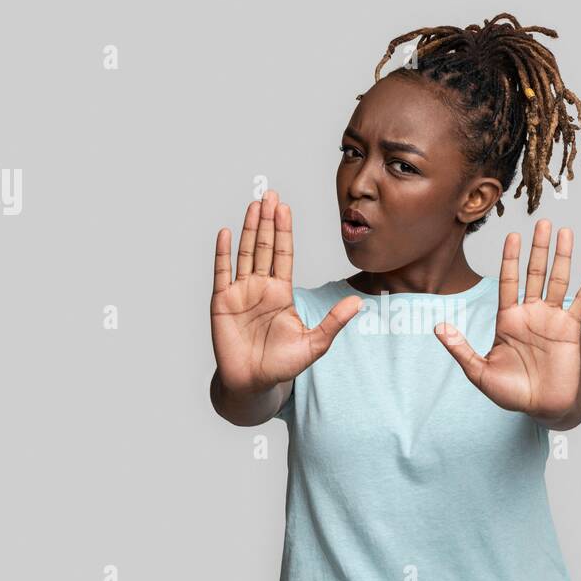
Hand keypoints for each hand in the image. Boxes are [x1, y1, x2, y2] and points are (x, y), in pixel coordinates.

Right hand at [211, 190, 361, 394]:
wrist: (253, 384)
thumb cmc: (282, 366)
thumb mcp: (314, 344)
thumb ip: (334, 322)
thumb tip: (358, 303)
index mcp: (281, 293)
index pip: (284, 254)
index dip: (284, 231)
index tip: (285, 208)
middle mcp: (260, 287)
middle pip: (264, 247)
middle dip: (267, 221)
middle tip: (270, 195)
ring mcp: (240, 293)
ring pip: (245, 253)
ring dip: (248, 229)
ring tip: (253, 205)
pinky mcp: (222, 302)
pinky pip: (221, 273)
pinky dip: (223, 253)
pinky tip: (226, 233)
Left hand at [434, 218, 580, 421]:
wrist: (542, 407)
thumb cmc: (511, 393)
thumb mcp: (479, 372)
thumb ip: (460, 350)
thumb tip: (438, 328)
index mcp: (508, 319)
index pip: (508, 281)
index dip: (510, 259)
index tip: (512, 235)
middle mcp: (530, 313)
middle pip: (534, 273)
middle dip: (537, 249)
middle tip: (541, 222)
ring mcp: (552, 319)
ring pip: (558, 281)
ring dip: (562, 257)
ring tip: (565, 232)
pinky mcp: (570, 330)